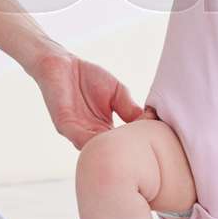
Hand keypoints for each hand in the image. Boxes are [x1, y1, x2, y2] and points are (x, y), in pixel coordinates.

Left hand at [30, 47, 146, 149]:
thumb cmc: (87, 77)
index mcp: (104, 130)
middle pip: (111, 153)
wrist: (61, 63)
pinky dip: (96, 142)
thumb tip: (151, 121)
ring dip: (113, 152)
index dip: (138, 146)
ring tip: (131, 152)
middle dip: (127, 155)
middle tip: (146, 155)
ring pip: (97, 151)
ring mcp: (77, 132)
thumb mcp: (118, 93)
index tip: (156, 144)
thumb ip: (131, 108)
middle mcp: (91, 135)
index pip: (123, 146)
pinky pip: (81, 139)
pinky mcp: (65, 125)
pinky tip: (110, 141)